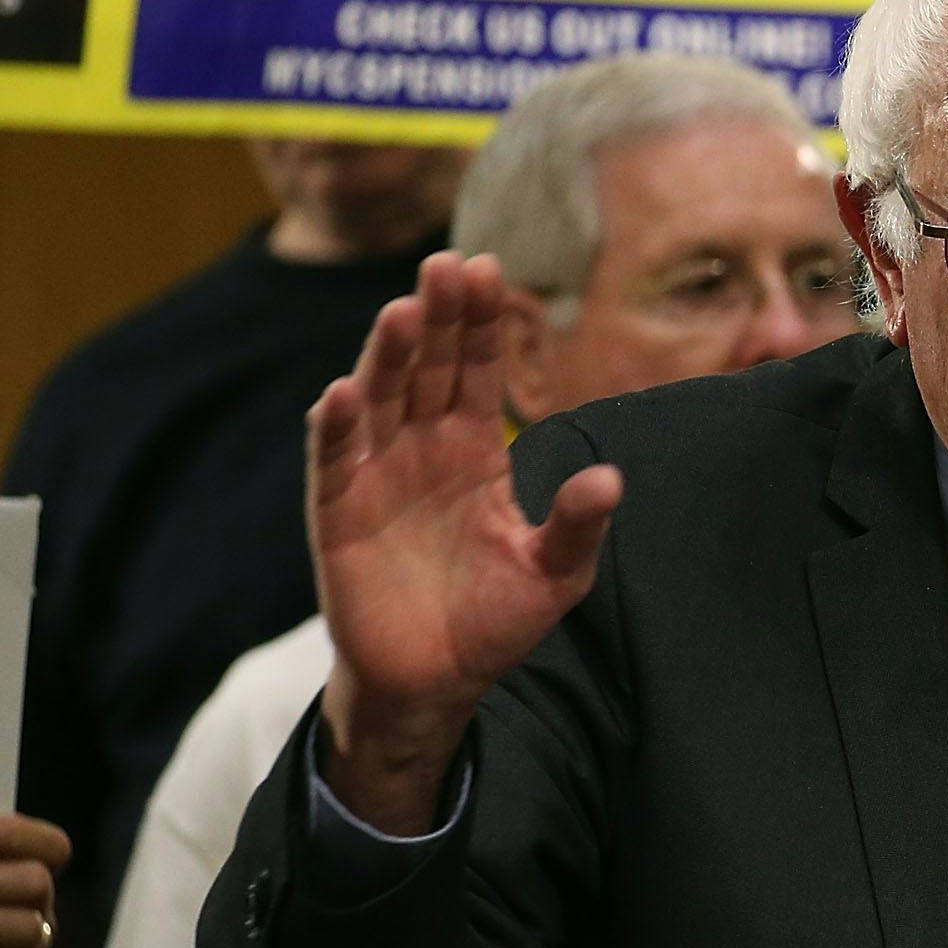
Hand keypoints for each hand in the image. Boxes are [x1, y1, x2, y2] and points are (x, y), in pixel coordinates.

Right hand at [310, 254, 621, 828]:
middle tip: (449, 263)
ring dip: (390, 357)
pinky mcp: (338, 515)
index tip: (488, 268)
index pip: (479, 372)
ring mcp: (376, 477)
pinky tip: (343, 393)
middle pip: (431, 369)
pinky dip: (337, 429)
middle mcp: (422, 450)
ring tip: (405, 311)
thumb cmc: (494, 622)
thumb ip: (577, 524)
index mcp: (474, 452)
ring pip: (382, 400)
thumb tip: (612, 478)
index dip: (483, 324)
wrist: (435, 683)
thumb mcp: (555, 574)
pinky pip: (334, 462)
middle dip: (441, 318)